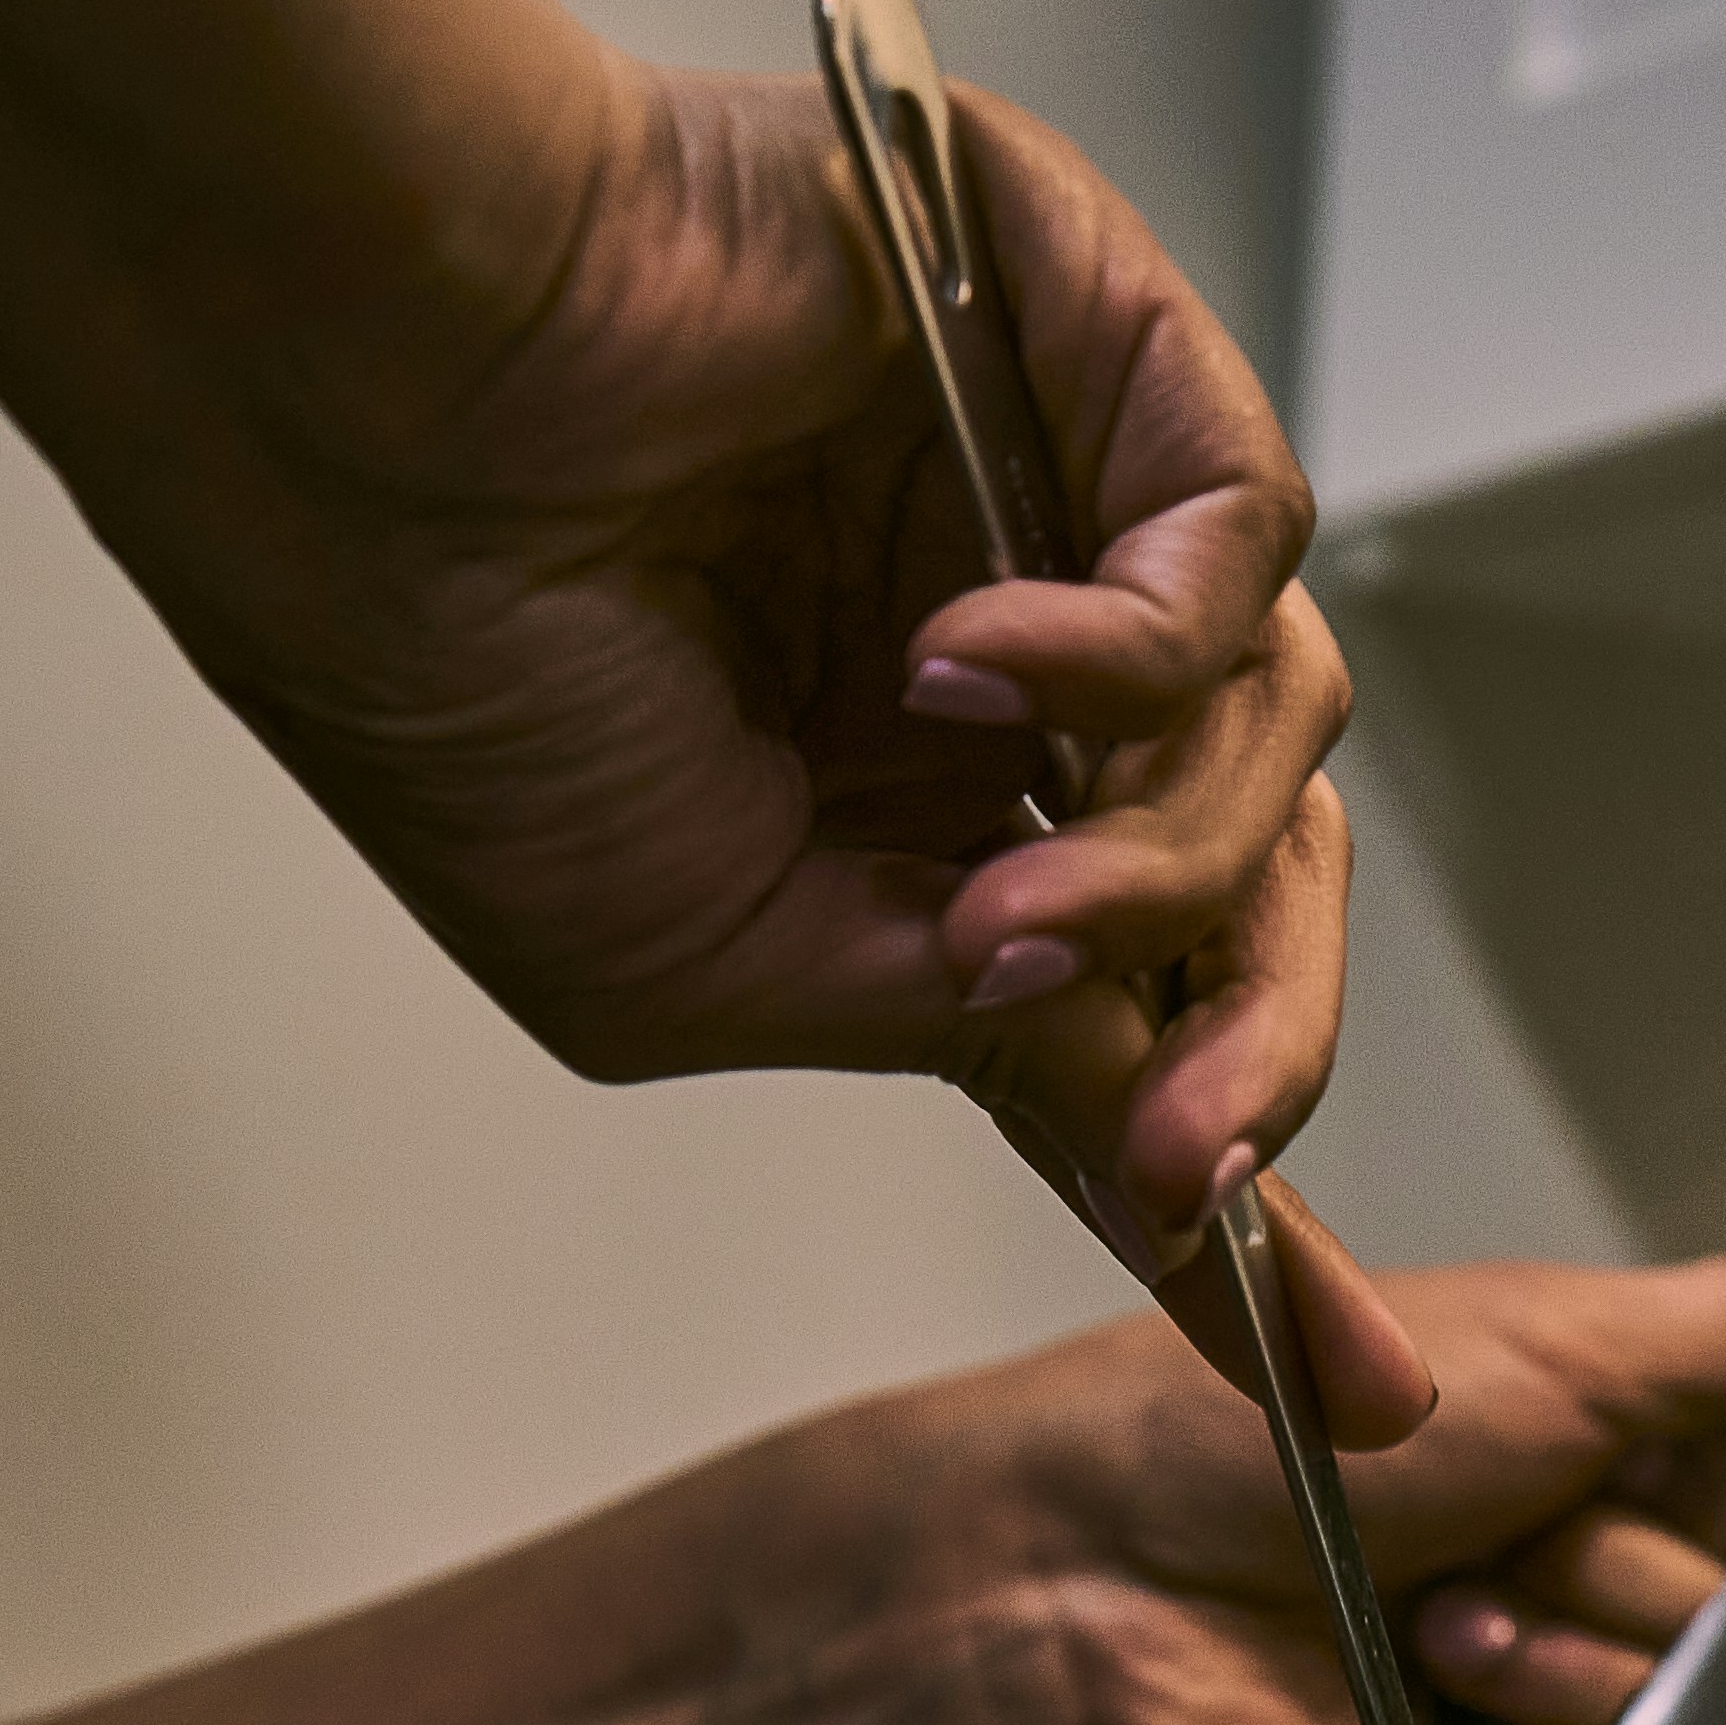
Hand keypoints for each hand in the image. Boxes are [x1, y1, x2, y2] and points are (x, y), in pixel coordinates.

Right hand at [196, 54, 1384, 1312]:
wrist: (357, 397)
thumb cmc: (456, 667)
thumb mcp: (713, 966)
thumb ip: (964, 1042)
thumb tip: (1163, 1121)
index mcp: (916, 822)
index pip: (1151, 1021)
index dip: (1261, 1208)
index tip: (1368, 1396)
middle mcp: (1017, 668)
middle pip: (1259, 891)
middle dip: (1253, 1056)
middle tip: (1188, 1163)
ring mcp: (1064, 495)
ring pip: (1270, 735)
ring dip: (1158, 878)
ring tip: (991, 921)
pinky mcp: (1096, 328)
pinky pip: (1239, 538)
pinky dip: (1135, 650)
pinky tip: (963, 669)